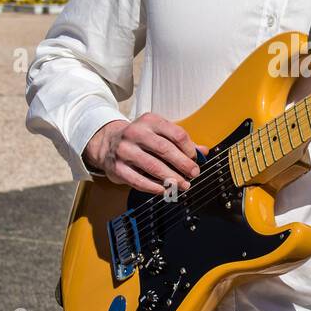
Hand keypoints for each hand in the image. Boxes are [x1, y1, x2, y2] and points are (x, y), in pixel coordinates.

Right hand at [82, 113, 208, 194]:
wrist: (106, 142)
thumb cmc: (140, 139)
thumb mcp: (158, 133)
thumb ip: (180, 141)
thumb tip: (203, 151)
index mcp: (150, 121)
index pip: (176, 133)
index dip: (189, 148)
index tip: (196, 159)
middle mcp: (136, 133)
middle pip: (165, 149)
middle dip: (183, 164)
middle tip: (194, 174)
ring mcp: (125, 150)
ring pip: (153, 166)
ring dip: (171, 178)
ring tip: (183, 185)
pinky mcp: (117, 167)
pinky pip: (138, 180)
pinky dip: (154, 187)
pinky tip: (164, 190)